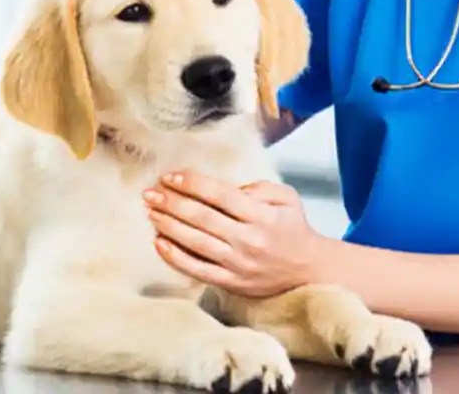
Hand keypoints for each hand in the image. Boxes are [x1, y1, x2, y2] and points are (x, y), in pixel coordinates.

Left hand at [143, 171, 327, 297]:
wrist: (307, 270)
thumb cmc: (293, 229)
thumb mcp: (286, 197)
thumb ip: (258, 187)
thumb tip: (225, 189)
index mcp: (262, 216)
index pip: (220, 195)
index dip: (192, 184)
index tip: (171, 176)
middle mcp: (249, 240)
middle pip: (202, 218)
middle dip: (172, 203)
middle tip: (150, 193)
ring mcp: (238, 264)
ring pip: (195, 242)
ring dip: (168, 226)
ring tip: (151, 212)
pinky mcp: (231, 282)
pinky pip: (197, 269)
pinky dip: (175, 257)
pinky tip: (159, 242)